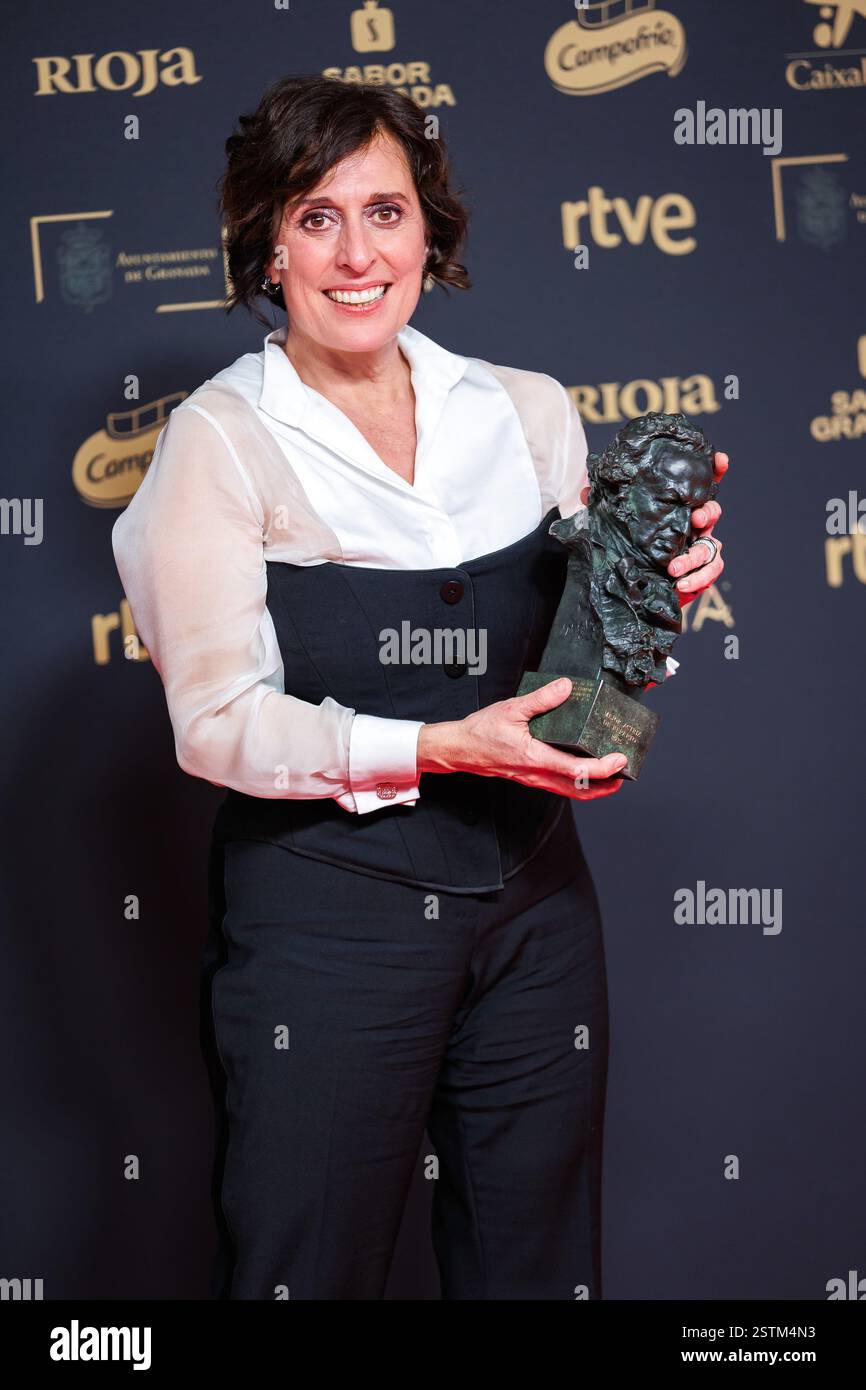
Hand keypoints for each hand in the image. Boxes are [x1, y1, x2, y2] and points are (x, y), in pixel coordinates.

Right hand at [417, 677, 627, 800]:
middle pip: (580, 790)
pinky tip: (584, 771)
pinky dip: (578, 783)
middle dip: (606, 785)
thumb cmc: (481, 732)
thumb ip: (541, 699)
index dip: (603, 768)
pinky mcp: (531, 777)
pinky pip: (560, 786)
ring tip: (613, 777)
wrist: (460, 749)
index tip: (619, 760)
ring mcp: (535, 779)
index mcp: (535, 758)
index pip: (577, 770)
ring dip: (594, 788)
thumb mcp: (511, 709)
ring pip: (571, 791)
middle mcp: (538, 774)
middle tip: (625, 773)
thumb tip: (566, 688)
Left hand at [579, 449, 728, 607]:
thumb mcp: (616, 526)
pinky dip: (698, 579)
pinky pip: (711, 571)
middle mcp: (694, 526)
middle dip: (708, 512)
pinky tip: (681, 585)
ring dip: (695, 556)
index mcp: (678, 509)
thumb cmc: (632, 548)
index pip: (701, 486)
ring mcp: (700, 548)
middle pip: (713, 511)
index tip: (721, 459)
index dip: (715, 470)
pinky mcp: (702, 571)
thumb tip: (585, 493)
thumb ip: (604, 510)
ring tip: (674, 568)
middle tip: (696, 517)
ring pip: (712, 546)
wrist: (639, 586)